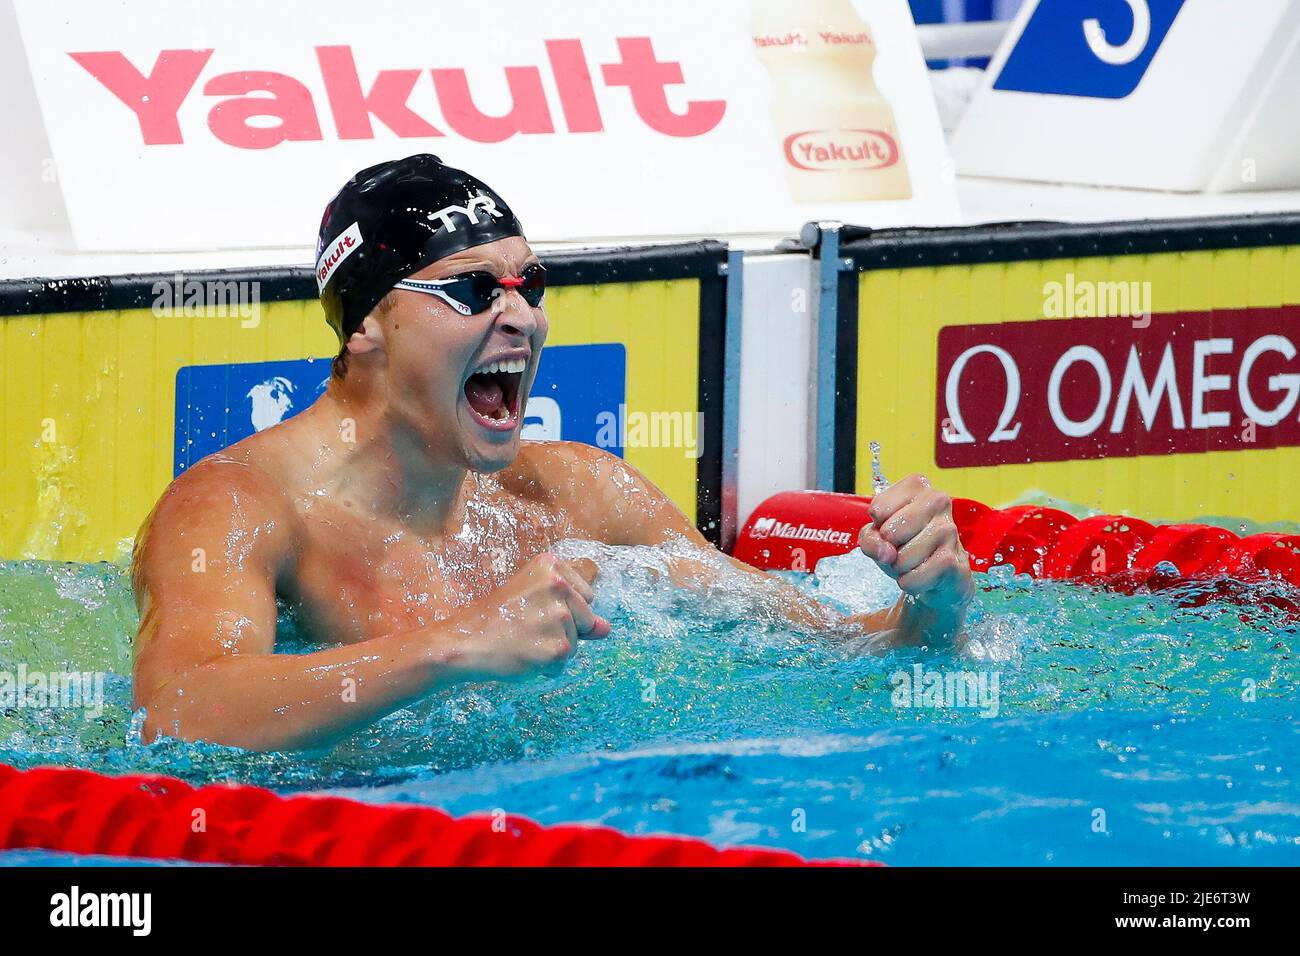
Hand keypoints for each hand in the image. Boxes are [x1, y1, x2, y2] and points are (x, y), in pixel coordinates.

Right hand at [446, 552, 610, 680]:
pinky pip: (563, 665)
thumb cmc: (497, 619)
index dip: (565, 609)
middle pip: (587, 619)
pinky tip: (524, 656)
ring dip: (553, 650)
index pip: (587, 596)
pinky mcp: (557, 648)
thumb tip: (606, 628)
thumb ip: (574, 611)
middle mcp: (558, 585)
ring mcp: (559, 617)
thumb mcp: (534, 601)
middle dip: (565, 630)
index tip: (535, 610)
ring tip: (524, 641)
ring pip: (576, 644)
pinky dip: (545, 668)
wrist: (464, 642)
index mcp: (551, 565)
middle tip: (528, 627)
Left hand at [858, 474, 973, 614]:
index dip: (877, 528)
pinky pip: (914, 578)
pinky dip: (910, 583)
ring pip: (901, 558)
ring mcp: (949, 529)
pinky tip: (923, 575)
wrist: (938, 576)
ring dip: (899, 568)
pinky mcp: (954, 559)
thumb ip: (870, 539)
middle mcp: (938, 501)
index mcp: (917, 486)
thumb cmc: (906, 546)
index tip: (892, 528)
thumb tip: (886, 553)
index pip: (878, 510)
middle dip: (888, 549)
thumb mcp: (878, 536)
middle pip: (889, 533)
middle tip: (902, 548)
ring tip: (914, 561)